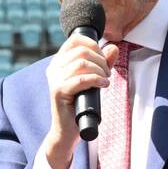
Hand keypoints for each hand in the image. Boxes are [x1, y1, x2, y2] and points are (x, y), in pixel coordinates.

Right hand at [42, 34, 120, 168]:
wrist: (68, 129)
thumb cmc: (80, 104)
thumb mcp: (93, 79)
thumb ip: (103, 63)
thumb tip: (113, 47)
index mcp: (59, 61)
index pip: (75, 39)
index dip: (93, 44)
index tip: (102, 58)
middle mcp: (54, 67)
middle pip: (81, 51)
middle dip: (101, 60)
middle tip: (107, 74)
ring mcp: (54, 79)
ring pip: (82, 63)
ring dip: (100, 71)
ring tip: (104, 80)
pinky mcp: (58, 91)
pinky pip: (81, 79)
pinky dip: (96, 80)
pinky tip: (103, 85)